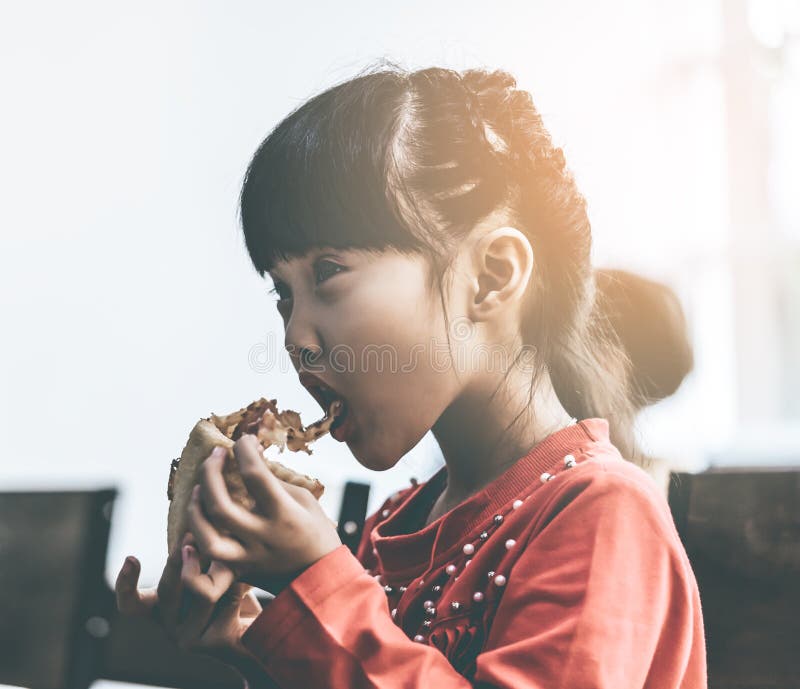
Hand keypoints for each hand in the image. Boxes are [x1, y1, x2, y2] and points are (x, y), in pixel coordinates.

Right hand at [114, 533, 261, 667]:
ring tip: (235, 561)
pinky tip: (247, 582)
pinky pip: (225, 601)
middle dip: (180, 559)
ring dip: (220, 570)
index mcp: (161, 610)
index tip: (131, 558)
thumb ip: (199, 558)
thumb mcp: (212, 568)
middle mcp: (169, 627)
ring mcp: (189, 640)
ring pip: (200, 594)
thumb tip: (193, 539)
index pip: (132, 605)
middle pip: (167, 589)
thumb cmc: (234, 589)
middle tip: (191, 537)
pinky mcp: (213, 644)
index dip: (126, 584)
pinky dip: (239, 585)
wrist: (264, 626)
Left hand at [187, 434, 341, 593]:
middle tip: (216, 455)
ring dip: (196, 510)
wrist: (322, 579)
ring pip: (207, 540)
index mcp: (284, 514)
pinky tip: (190, 536)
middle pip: (220, 506)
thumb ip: (275, 481)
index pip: (255, 475)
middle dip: (210, 473)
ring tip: (199, 490)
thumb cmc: (317, 533)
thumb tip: (251, 455)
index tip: (244, 440)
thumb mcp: (305, 500)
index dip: (245, 450)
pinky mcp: (240, 573)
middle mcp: (262, 537)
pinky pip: (207, 574)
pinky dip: (192, 558)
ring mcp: (248, 559)